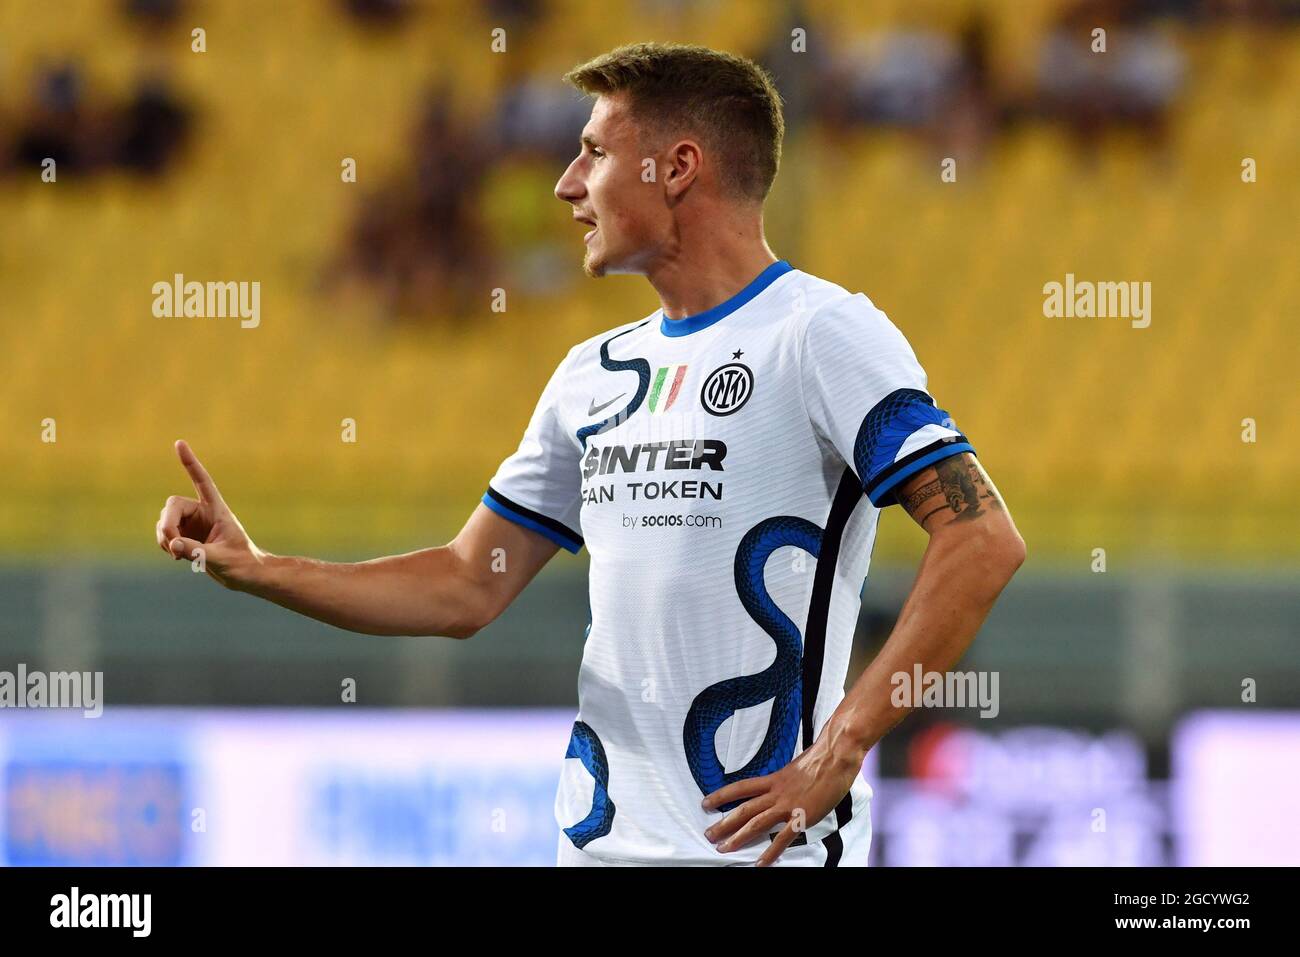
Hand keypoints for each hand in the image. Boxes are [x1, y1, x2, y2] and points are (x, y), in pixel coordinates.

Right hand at [155, 439, 264, 589]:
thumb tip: (173, 545)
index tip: (179, 443)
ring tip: (177, 555)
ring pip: (165, 520)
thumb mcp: (220, 558)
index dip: (190, 463)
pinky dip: (164, 542)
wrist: (246, 575)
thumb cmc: (242, 564)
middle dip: (167, 524)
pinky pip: (165, 534)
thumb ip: (197, 551)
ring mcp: (193, 524)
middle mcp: (203, 512)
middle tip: (171, 545)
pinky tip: (176, 555)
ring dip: (164, 536)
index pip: (202, 482)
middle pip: (172, 506)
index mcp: (217, 509)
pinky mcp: (185, 536)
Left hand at [701, 735, 863, 866]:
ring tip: (724, 848)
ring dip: (738, 837)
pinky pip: (782, 838)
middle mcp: (776, 792)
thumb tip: (781, 786)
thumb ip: (785, 781)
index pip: (741, 788)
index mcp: (773, 779)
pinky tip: (761, 862)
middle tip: (709, 835)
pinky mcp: (802, 817)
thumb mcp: (795, 768)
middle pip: (743, 809)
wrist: (835, 757)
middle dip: (724, 823)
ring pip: (756, 823)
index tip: (707, 803)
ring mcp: (787, 805)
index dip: (722, 796)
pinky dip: (770, 852)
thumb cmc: (821, 760)